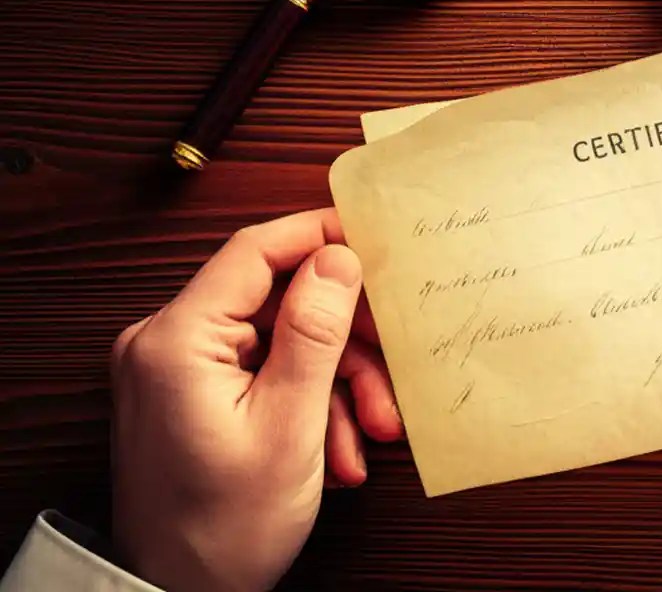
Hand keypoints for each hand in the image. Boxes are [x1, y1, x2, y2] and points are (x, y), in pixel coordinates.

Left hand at [111, 208, 402, 590]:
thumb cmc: (222, 530)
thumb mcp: (289, 427)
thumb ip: (315, 333)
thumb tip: (338, 259)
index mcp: (178, 340)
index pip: (255, 252)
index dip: (319, 237)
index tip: (375, 240)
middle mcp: (166, 344)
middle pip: (277, 304)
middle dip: (343, 342)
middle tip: (390, 370)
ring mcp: (176, 372)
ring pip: (281, 345)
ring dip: (334, 386)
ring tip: (369, 434)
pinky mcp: (191, 397)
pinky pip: (264, 376)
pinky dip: (307, 406)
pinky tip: (335, 453)